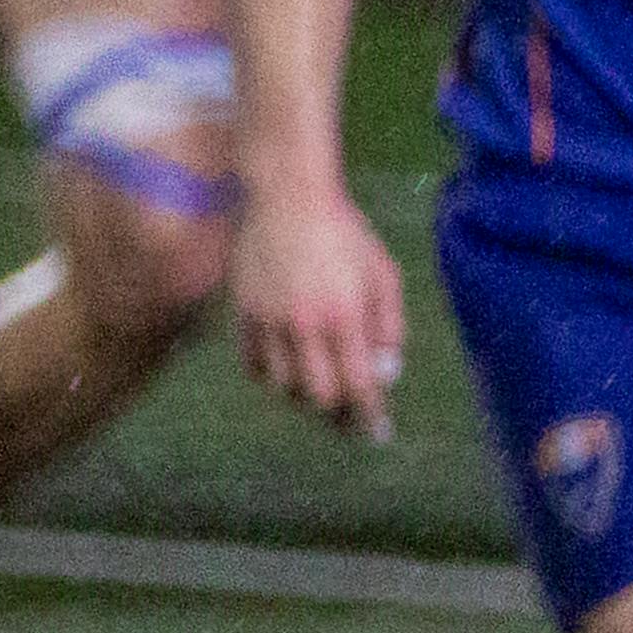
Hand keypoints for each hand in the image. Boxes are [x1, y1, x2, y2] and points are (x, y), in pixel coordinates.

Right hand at [236, 178, 412, 435]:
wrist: (289, 199)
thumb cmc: (346, 235)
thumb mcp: (384, 276)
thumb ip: (388, 327)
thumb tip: (385, 374)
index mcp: (344, 316)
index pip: (358, 385)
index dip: (369, 415)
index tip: (377, 433)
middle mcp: (303, 325)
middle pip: (318, 395)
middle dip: (338, 414)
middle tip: (351, 416)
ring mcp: (268, 320)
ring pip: (283, 386)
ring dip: (305, 396)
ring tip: (322, 390)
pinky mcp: (244, 313)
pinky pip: (254, 365)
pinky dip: (273, 378)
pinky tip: (289, 372)